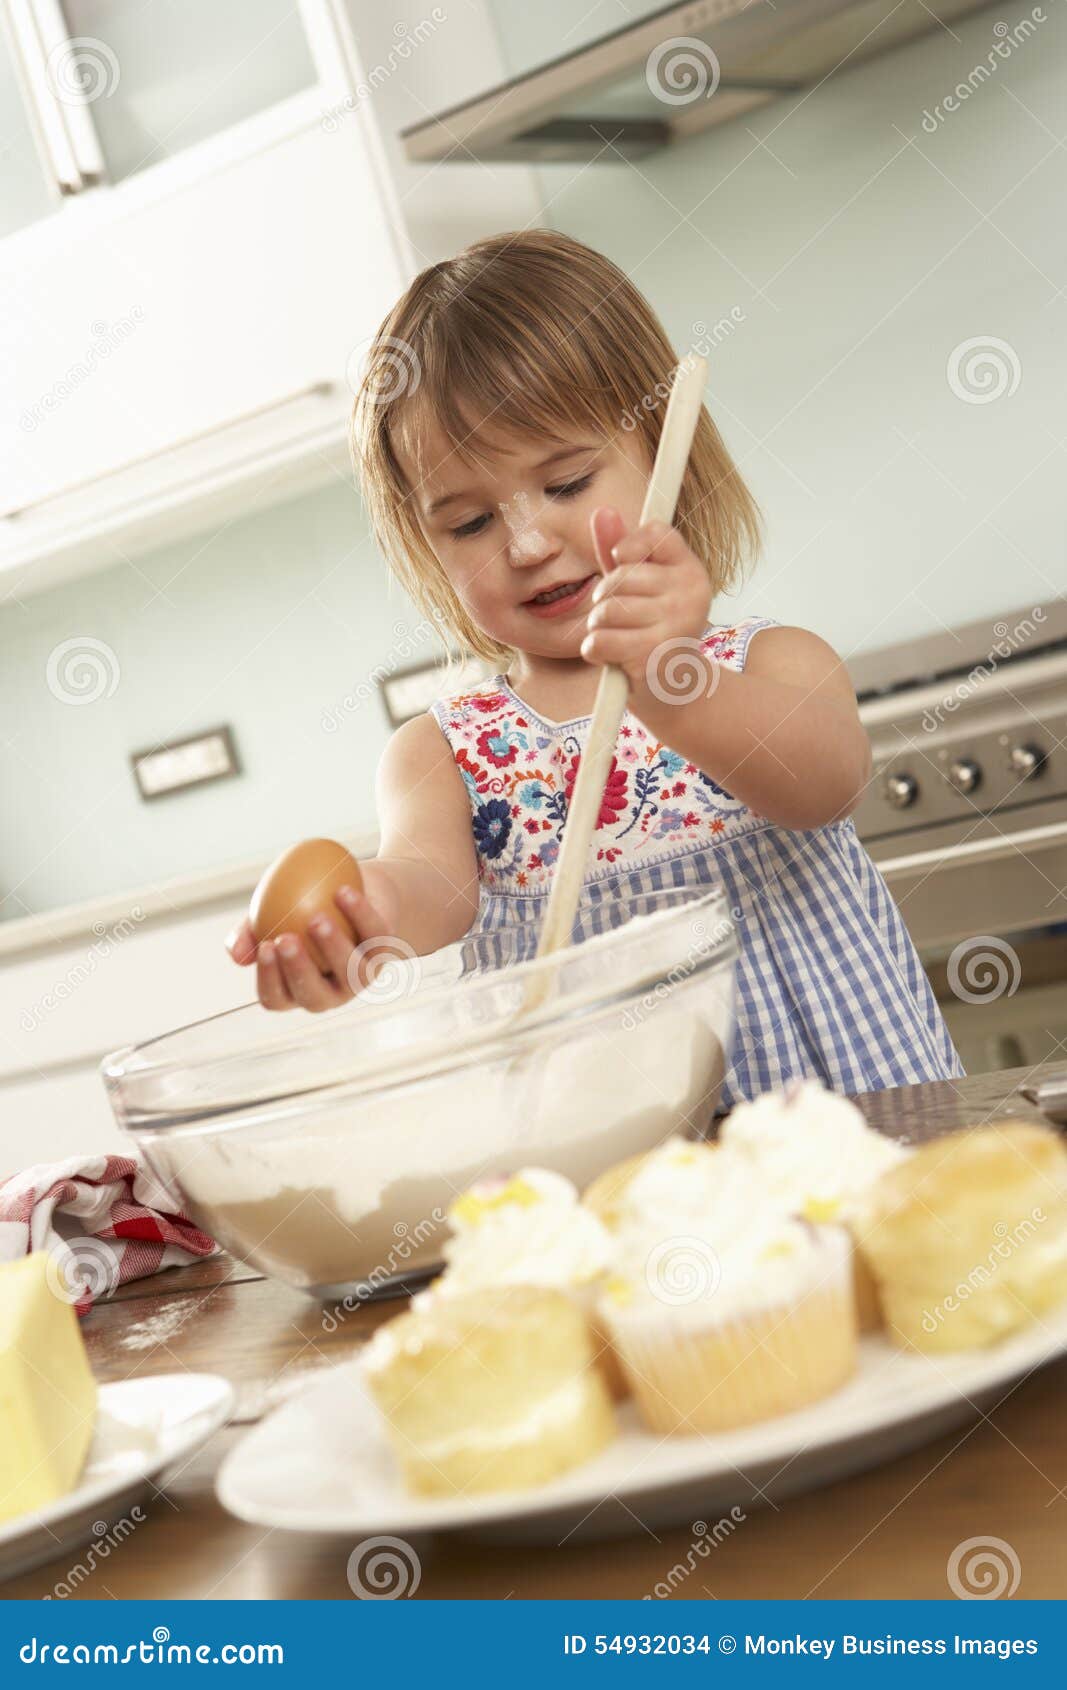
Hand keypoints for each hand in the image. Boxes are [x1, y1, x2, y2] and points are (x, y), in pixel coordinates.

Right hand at [225, 882, 398, 1013]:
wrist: (358, 891)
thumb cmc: (304, 906)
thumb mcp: (272, 913)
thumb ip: (250, 932)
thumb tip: (234, 954)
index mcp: (296, 989)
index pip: (276, 998)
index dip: (269, 979)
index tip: (264, 947)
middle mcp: (330, 992)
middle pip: (312, 995)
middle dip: (299, 971)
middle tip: (285, 939)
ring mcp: (360, 976)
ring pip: (349, 972)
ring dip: (332, 945)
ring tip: (315, 917)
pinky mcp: (385, 952)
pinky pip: (374, 934)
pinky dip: (359, 913)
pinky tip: (342, 891)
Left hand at [581, 508, 712, 700]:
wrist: (674, 691)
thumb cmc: (652, 633)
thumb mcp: (640, 590)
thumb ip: (621, 553)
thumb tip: (602, 510)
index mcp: (691, 570)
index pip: (657, 533)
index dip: (629, 543)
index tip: (619, 559)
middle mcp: (690, 594)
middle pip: (620, 576)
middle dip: (604, 598)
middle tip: (618, 618)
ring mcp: (676, 625)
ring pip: (606, 610)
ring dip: (598, 628)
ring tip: (617, 639)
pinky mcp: (655, 655)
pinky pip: (600, 640)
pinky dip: (595, 651)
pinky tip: (612, 658)